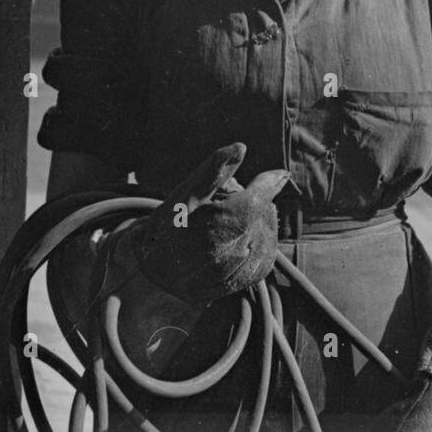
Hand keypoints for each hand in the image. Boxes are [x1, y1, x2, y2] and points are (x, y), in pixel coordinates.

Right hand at [101, 144, 288, 372]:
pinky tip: (240, 240)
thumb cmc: (168, 225)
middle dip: (256, 203)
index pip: (261, 197)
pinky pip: (264, 259)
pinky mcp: (239, 284)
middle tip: (231, 202)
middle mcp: (234, 251)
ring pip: (268, 236)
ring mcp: (239, 271)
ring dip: (258, 225)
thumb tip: (241, 147)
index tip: (278, 174)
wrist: (152, 273)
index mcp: (223, 222)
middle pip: (265, 215)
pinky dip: (258, 246)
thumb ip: (216, 169)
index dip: (269, 183)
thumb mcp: (186, 192)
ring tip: (231, 223)